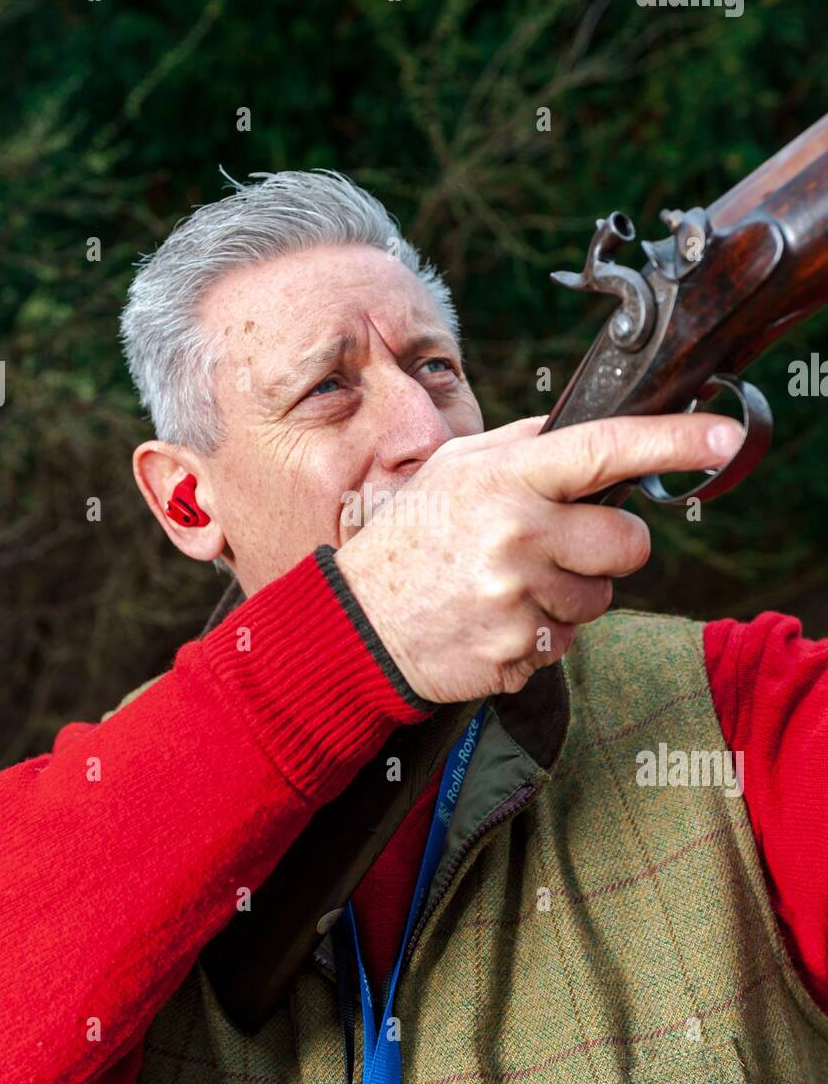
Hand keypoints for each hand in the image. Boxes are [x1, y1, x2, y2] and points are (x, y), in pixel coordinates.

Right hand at [334, 412, 743, 703]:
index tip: (725, 437)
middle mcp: (516, 535)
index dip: (674, 442)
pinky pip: (566, 641)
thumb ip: (520, 446)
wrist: (357, 627)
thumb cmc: (408, 539)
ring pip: (600, 597)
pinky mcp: (519, 652)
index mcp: (504, 479)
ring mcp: (519, 598)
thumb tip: (586, 432)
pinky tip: (494, 618)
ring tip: (507, 585)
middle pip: (627, 541)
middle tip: (554, 545)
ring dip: (568, 593)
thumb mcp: (451, 470)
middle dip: (606, 545)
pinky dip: (540, 633)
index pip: (604, 450)